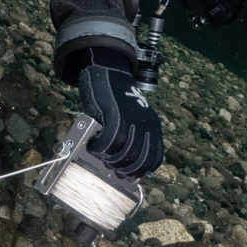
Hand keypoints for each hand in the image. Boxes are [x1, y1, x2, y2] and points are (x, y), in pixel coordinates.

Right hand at [77, 57, 163, 177]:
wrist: (109, 71)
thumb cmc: (117, 99)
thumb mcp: (132, 118)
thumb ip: (132, 137)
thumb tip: (123, 162)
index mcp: (153, 127)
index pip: (154, 160)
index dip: (139, 171)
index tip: (126, 175)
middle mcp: (146, 125)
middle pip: (138, 160)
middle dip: (122, 169)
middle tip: (109, 165)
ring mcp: (132, 119)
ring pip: (123, 153)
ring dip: (109, 159)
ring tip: (100, 153)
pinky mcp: (115, 114)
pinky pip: (110, 140)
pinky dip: (99, 147)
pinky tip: (92, 144)